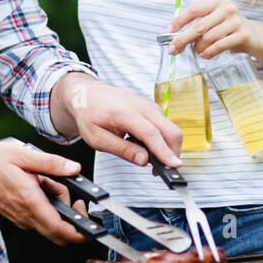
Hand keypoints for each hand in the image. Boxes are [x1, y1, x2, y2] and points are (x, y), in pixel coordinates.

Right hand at [0, 140, 86, 245]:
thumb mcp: (23, 155)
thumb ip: (51, 163)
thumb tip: (75, 169)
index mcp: (30, 201)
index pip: (59, 228)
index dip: (79, 233)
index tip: (92, 228)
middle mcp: (26, 216)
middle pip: (59, 232)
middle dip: (72, 216)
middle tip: (70, 194)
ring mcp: (22, 219)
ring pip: (51, 221)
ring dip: (56, 205)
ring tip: (43, 181)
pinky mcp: (20, 218)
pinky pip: (40, 217)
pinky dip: (45, 204)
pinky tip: (35, 186)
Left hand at [54, 74, 182, 167]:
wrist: (88, 93)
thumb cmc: (89, 114)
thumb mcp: (97, 138)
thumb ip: (121, 150)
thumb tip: (143, 160)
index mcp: (125, 113)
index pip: (152, 134)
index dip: (165, 151)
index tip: (174, 165)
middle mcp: (142, 107)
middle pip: (170, 131)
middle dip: (173, 153)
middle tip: (162, 169)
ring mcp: (149, 106)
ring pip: (170, 129)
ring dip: (168, 147)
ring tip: (152, 160)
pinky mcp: (152, 108)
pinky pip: (164, 126)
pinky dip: (163, 139)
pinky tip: (148, 147)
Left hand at [170, 0, 262, 60]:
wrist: (253, 36)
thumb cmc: (228, 28)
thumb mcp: (214, 20)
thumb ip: (198, 24)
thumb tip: (174, 37)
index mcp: (218, 1)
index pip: (193, 10)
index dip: (179, 21)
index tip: (169, 30)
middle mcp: (228, 8)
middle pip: (198, 26)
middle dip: (182, 39)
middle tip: (172, 49)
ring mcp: (236, 21)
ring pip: (207, 38)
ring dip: (197, 48)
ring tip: (197, 51)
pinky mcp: (242, 35)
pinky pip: (218, 46)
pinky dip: (208, 53)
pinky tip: (205, 55)